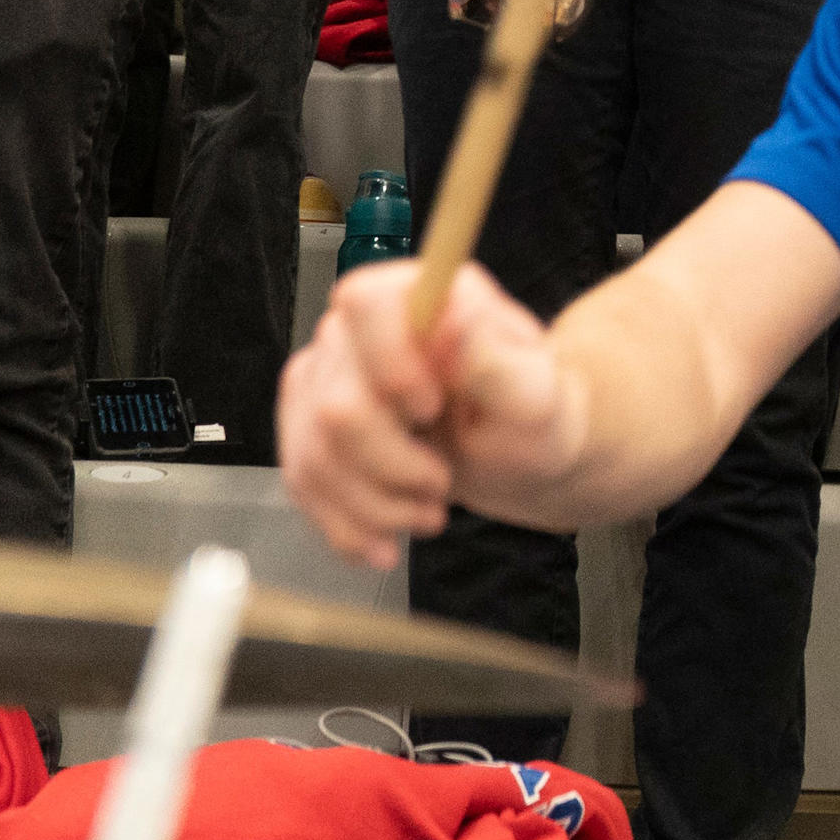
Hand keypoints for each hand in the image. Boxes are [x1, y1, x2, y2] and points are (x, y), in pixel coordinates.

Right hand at [280, 260, 581, 566]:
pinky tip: (385, 543)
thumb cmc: (530, 417)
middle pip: (336, 407)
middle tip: (442, 483)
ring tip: (428, 514)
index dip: (390, 366)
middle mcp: (357, 328)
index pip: (365, 304)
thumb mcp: (536, 397)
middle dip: (393, 467)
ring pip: (315, 457)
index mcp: (417, 296)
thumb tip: (457, 318)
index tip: (433, 410)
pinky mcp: (306, 428)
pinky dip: (347, 526)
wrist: (515, 456)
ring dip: (375, 506)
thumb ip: (500, 363)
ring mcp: (324, 378)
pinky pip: (303, 484)